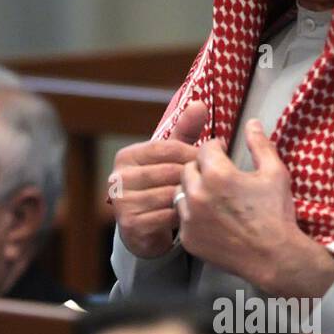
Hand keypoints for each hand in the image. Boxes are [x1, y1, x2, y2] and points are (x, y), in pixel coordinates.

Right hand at [108, 101, 206, 257]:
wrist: (144, 231)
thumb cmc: (160, 187)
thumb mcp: (170, 158)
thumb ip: (184, 131)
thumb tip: (199, 103)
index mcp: (126, 156)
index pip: (166, 148)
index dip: (192, 153)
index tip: (212, 159)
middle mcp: (117, 178)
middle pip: (169, 171)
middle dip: (195, 176)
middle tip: (216, 182)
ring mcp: (121, 203)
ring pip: (169, 194)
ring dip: (191, 197)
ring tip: (208, 199)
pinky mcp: (130, 225)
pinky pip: (166, 217)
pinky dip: (184, 216)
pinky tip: (195, 216)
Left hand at [176, 119, 333, 296]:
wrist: (274, 257)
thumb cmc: (276, 214)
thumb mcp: (275, 173)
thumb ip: (260, 144)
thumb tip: (252, 122)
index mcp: (217, 174)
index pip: (205, 149)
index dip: (216, 148)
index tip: (224, 152)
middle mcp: (197, 194)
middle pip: (188, 169)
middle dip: (202, 168)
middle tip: (218, 176)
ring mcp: (190, 219)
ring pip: (181, 193)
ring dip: (194, 191)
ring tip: (212, 196)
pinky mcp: (188, 239)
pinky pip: (183, 219)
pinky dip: (193, 216)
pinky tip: (211, 218)